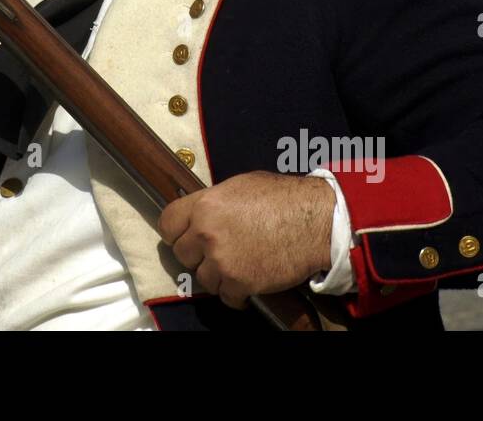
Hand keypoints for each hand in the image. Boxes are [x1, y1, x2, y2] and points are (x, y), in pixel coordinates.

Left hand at [158, 171, 334, 307]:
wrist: (315, 221)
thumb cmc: (283, 198)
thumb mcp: (240, 186)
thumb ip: (214, 202)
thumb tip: (201, 212)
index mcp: (204, 205)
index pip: (167, 224)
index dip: (175, 232)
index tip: (184, 237)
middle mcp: (206, 232)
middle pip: (182, 254)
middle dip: (197, 255)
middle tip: (216, 253)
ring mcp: (221, 260)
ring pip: (203, 278)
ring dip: (217, 276)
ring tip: (235, 268)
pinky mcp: (240, 283)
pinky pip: (226, 297)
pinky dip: (236, 295)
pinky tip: (247, 284)